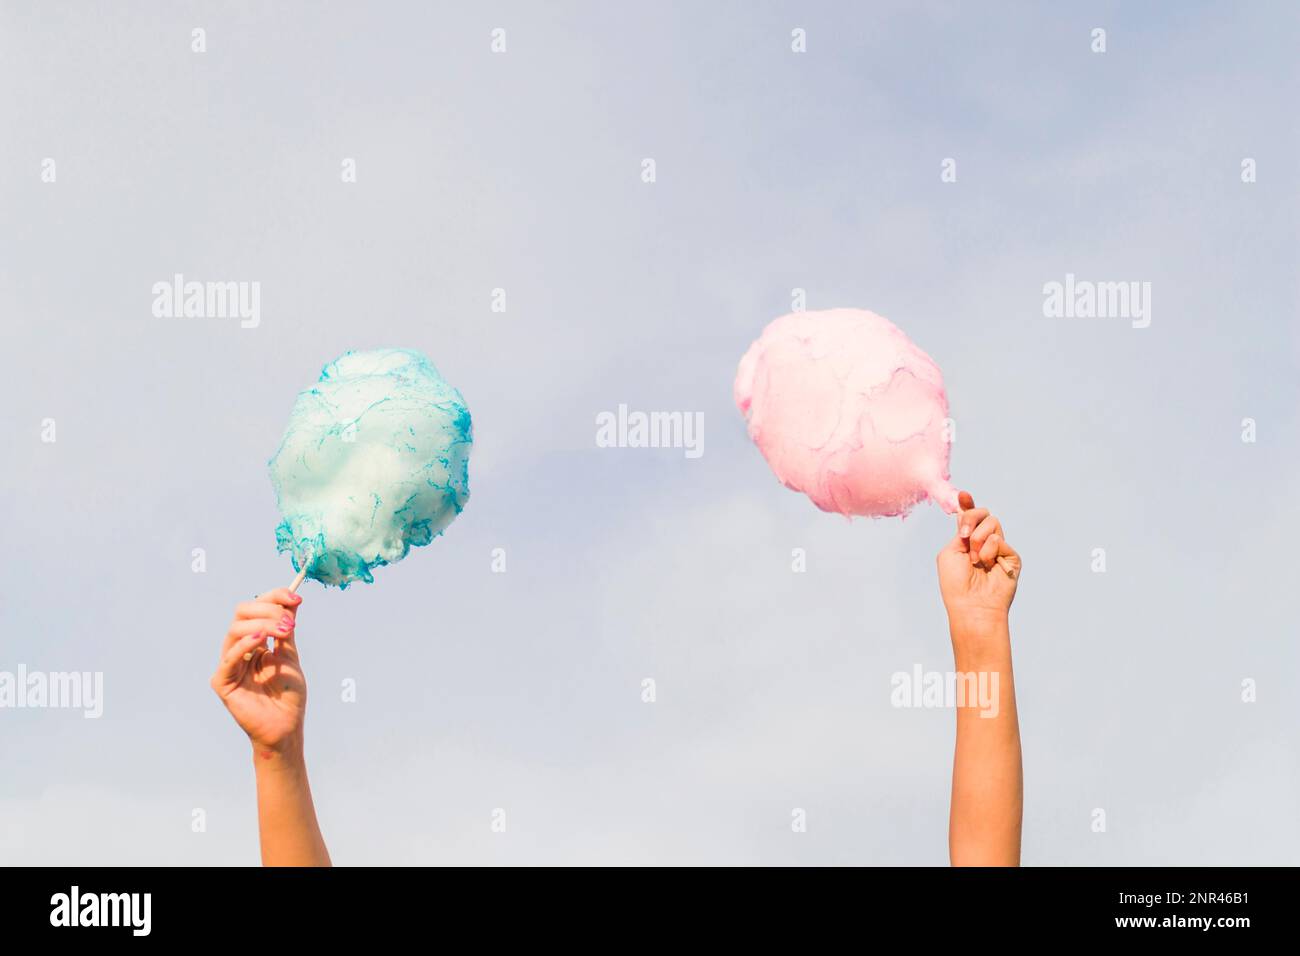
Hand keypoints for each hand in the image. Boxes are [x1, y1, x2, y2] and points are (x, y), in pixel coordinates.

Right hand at [211, 588, 305, 752]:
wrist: (286, 725)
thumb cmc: (288, 694)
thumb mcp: (290, 654)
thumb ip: (286, 628)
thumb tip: (292, 598)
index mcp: (254, 640)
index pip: (256, 607)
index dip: (275, 597)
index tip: (297, 598)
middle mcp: (238, 648)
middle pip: (242, 612)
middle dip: (268, 609)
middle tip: (290, 622)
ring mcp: (229, 664)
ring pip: (236, 629)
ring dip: (263, 624)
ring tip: (284, 630)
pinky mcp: (223, 682)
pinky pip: (229, 658)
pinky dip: (244, 644)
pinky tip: (260, 639)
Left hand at [937, 490, 1021, 625]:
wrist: (971, 604)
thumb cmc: (955, 582)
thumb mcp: (950, 551)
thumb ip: (960, 531)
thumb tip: (970, 516)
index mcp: (966, 541)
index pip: (970, 517)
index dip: (967, 504)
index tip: (963, 495)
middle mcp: (983, 543)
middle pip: (983, 514)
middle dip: (971, 518)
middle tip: (964, 535)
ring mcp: (999, 550)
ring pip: (993, 523)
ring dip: (978, 538)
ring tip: (975, 559)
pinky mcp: (1012, 557)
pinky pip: (1000, 539)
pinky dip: (989, 550)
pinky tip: (986, 564)